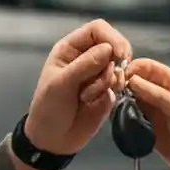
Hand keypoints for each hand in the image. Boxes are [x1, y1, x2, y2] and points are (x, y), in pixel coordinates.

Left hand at [25, 19, 131, 154]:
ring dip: (107, 81)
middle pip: (114, 45)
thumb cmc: (49, 108)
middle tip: (113, 78)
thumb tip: (109, 49)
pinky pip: (120, 85)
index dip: (112, 37)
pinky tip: (93, 103)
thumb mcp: (61, 84)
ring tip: (87, 97)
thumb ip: (85, 65)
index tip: (120, 54)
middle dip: (115, 61)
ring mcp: (100, 74)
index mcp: (71, 48)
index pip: (98, 29)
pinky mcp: (108, 91)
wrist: (53, 140)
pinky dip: (110, 93)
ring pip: (118, 67)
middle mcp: (88, 57)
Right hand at [124, 58, 169, 169]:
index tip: (123, 76)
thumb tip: (132, 80)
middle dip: (125, 83)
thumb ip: (156, 94)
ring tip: (116, 103)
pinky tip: (118, 114)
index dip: (135, 68)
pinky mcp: (144, 124)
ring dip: (122, 98)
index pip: (149, 67)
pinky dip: (122, 113)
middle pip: (137, 80)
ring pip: (130, 96)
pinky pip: (129, 114)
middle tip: (115, 90)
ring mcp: (151, 109)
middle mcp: (160, 93)